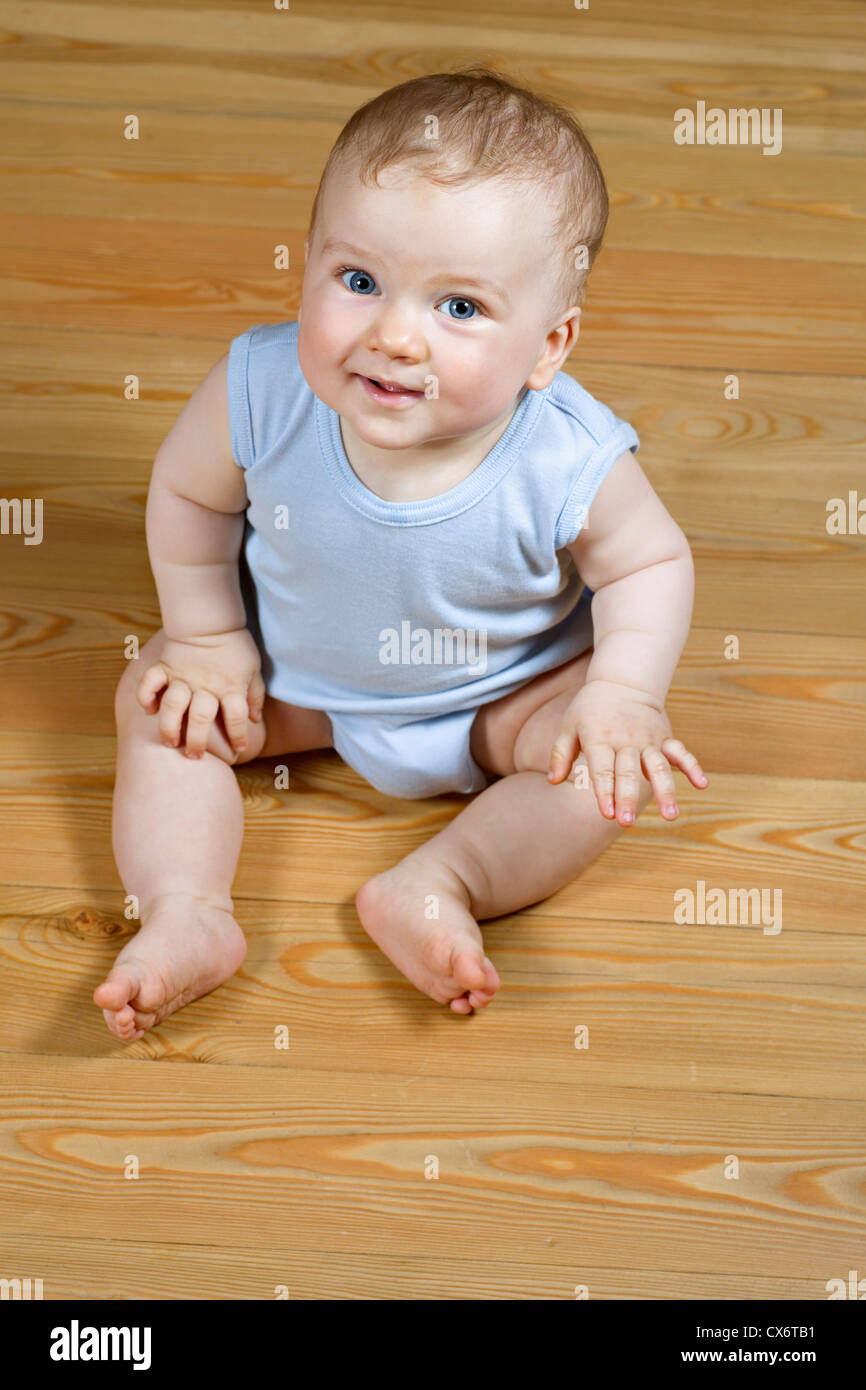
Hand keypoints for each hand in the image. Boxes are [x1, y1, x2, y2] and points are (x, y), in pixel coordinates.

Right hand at [136, 628, 266, 758]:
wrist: (211, 621)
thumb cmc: (236, 647)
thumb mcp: (254, 670)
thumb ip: (255, 695)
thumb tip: (256, 719)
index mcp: (230, 687)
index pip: (237, 718)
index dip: (239, 736)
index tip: (239, 749)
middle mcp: (206, 686)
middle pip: (200, 719)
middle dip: (196, 742)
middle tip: (193, 756)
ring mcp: (183, 677)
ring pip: (172, 706)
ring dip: (169, 727)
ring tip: (170, 742)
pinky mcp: (165, 667)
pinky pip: (150, 683)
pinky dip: (146, 697)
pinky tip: (150, 710)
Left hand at [546, 679, 707, 823]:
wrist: (621, 682)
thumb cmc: (590, 710)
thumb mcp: (569, 726)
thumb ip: (560, 754)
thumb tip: (554, 781)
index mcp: (599, 739)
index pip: (602, 768)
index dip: (605, 791)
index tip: (608, 813)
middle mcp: (625, 740)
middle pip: (628, 772)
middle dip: (628, 797)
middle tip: (627, 823)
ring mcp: (648, 739)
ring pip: (658, 767)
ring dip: (666, 791)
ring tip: (671, 816)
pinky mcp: (664, 738)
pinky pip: (680, 752)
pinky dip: (692, 766)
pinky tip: (702, 784)